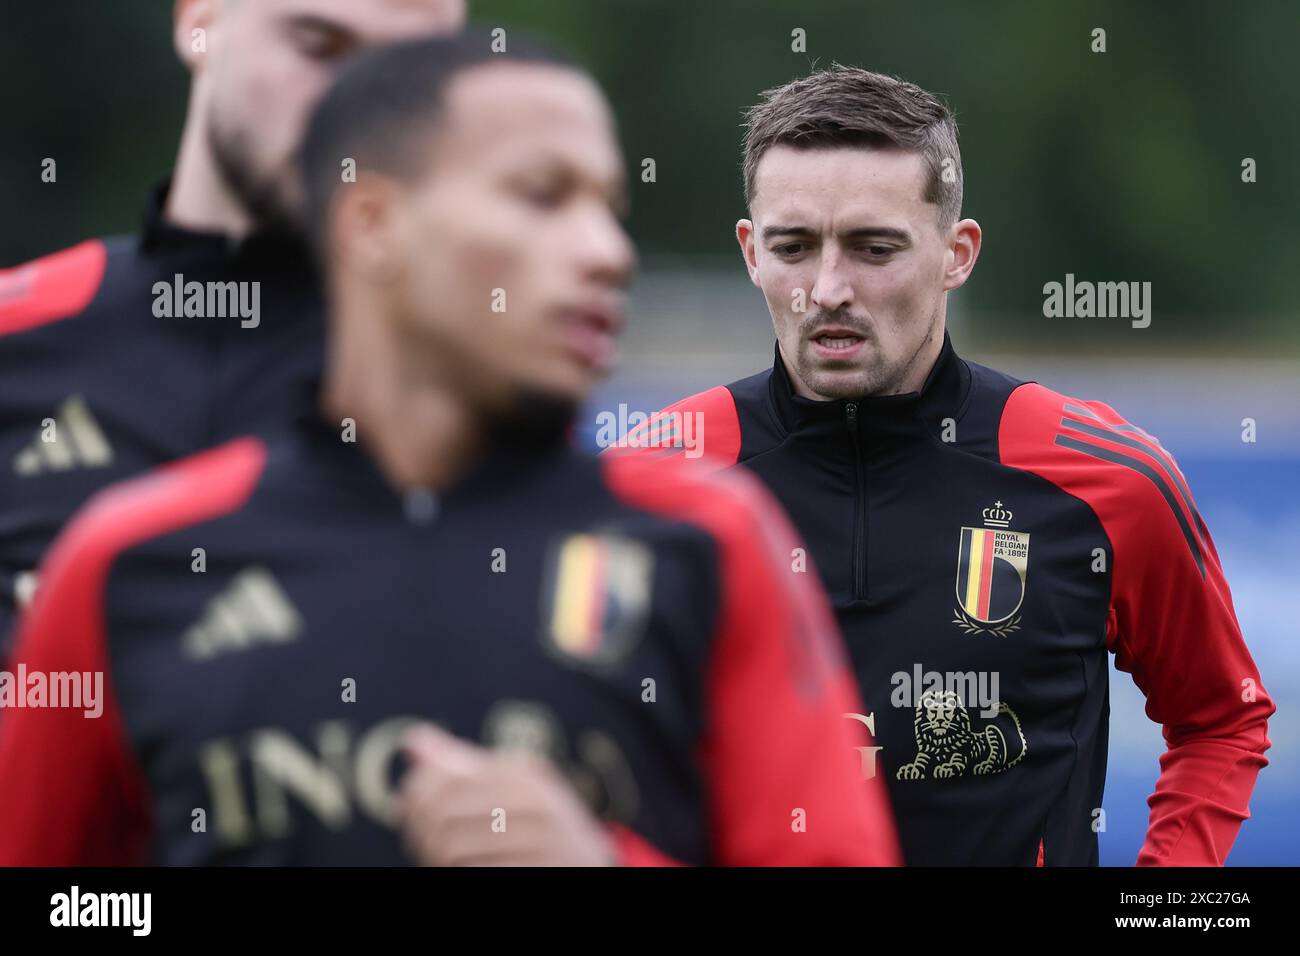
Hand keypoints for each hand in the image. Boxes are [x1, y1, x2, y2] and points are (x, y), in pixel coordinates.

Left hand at [397, 722, 615, 866]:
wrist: (589, 864)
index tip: (412, 816)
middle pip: (442, 816)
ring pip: (454, 849)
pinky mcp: (543, 870)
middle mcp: (536, 802)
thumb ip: (458, 766)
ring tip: (445, 860)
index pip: (441, 781)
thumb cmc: (535, 826)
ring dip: (438, 859)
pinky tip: (470, 870)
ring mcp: (543, 841)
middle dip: (422, 835)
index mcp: (522, 774)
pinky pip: (478, 871)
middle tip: (425, 846)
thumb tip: (412, 740)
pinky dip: (462, 873)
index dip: (415, 802)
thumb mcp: (505, 789)